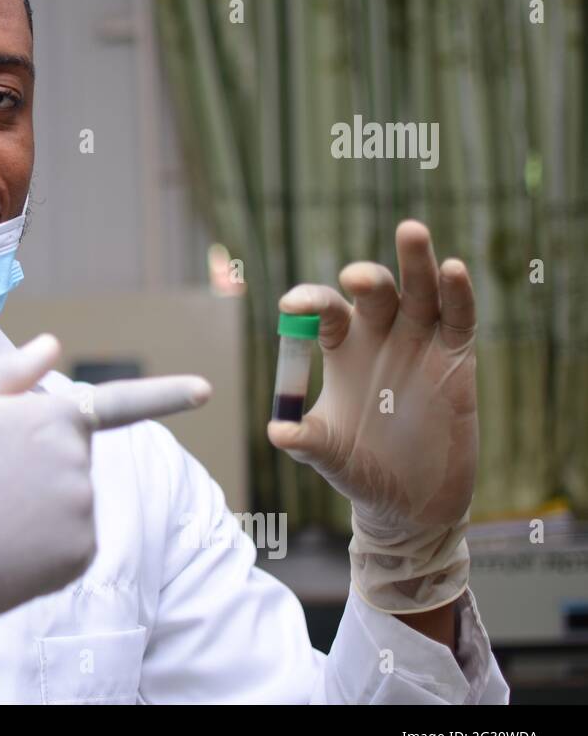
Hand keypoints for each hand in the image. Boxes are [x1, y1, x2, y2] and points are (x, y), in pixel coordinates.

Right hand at [0, 333, 210, 701]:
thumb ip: (8, 371)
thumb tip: (53, 346)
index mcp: (53, 416)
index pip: (121, 401)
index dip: (166, 394)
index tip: (206, 391)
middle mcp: (80, 464)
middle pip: (66, 456)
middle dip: (31, 463)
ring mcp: (83, 514)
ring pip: (64, 499)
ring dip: (31, 504)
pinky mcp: (77, 558)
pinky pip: (65, 541)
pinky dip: (36, 543)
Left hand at [267, 220, 476, 613]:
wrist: (410, 502)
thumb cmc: (361, 472)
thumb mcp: (330, 458)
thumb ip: (308, 442)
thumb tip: (277, 432)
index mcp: (342, 350)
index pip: (325, 312)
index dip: (311, 302)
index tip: (293, 306)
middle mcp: (380, 337)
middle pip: (375, 292)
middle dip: (367, 277)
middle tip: (355, 276)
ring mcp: (420, 343)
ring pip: (419, 291)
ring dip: (417, 263)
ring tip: (411, 232)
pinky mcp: (456, 358)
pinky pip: (458, 318)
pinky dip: (458, 293)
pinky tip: (454, 270)